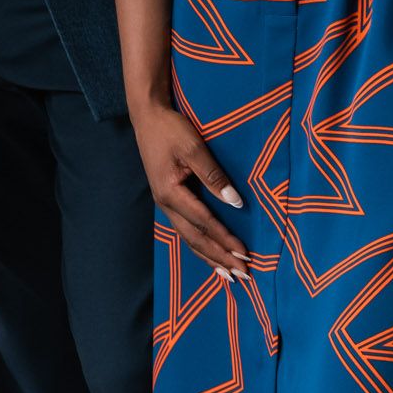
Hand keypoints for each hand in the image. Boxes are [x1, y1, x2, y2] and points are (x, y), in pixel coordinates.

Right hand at [131, 93, 249, 272]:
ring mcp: (165, 203)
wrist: (147, 116)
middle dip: (219, 258)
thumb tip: (236, 203)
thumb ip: (214, 176)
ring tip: (228, 275)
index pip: (204, 223)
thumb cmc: (170, 129)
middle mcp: (166, 204)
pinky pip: (186, 229)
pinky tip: (209, 254)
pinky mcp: (168, 199)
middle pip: (195, 239)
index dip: (225, 240)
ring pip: (189, 238)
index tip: (245, 255)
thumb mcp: (194, 148)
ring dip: (209, 257)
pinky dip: (199, 245)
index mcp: (170, 193)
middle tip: (243, 276)